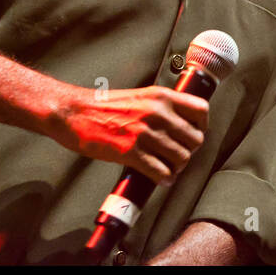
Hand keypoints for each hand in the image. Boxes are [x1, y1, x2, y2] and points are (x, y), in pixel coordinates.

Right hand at [51, 85, 208, 183]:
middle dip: (189, 151)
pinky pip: (161, 171)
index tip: (194, 134)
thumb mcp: (140, 96)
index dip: (201, 126)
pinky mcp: (130, 152)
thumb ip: (161, 106)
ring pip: (181, 157)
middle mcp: (157, 113)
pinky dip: (164, 178)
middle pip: (195, 139)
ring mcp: (144, 133)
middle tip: (178, 155)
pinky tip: (161, 178)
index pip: (201, 110)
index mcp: (161, 96)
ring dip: (177, 167)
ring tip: (169, 168)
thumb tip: (181, 124)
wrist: (74, 113)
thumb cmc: (104, 106)